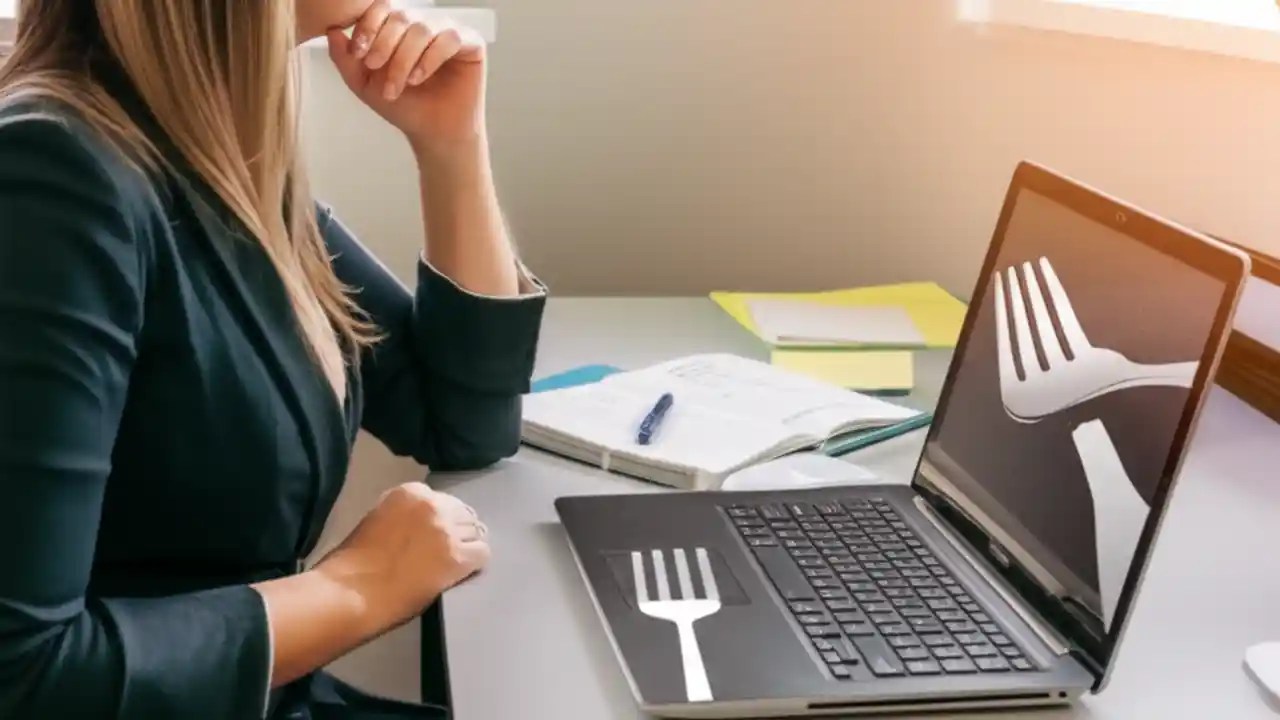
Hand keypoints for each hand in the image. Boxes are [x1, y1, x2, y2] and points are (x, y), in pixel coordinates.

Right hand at [315, 483, 489, 627]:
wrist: (351, 592)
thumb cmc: (352, 563)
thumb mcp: (378, 520)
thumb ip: (404, 517)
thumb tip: (421, 530)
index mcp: (409, 492)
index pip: (441, 500)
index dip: (439, 519)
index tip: (431, 535)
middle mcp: (432, 504)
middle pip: (463, 513)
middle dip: (456, 531)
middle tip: (445, 552)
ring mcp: (447, 530)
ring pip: (476, 532)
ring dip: (466, 547)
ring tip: (453, 565)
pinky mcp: (458, 557)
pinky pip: (482, 554)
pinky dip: (474, 565)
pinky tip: (459, 575)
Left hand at [327, 0, 487, 152]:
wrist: (433, 134)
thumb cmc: (404, 107)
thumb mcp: (364, 84)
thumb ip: (345, 58)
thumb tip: (331, 30)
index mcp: (401, 27)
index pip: (383, 9)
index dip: (368, 25)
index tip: (358, 53)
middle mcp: (426, 23)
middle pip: (401, 17)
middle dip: (384, 45)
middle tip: (374, 69)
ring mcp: (449, 31)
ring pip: (422, 28)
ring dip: (404, 58)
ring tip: (398, 85)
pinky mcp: (472, 44)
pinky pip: (449, 38)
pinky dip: (429, 59)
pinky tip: (418, 79)